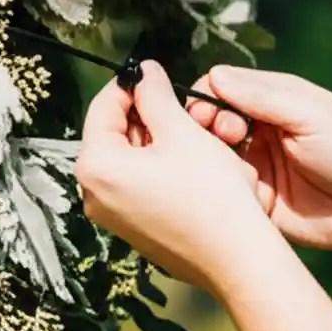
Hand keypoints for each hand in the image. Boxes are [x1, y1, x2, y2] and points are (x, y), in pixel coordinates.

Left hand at [77, 61, 279, 291]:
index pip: (102, 107)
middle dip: (144, 116)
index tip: (152, 74)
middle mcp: (92, 194)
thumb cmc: (211, 192)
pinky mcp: (132, 231)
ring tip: (190, 136)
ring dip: (154, 142)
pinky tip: (189, 166)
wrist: (239, 259)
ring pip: (126, 160)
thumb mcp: (182, 132)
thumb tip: (143, 71)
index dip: (129, 85)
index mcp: (95, 165)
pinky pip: (136, 186)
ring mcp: (110, 217)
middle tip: (178, 107)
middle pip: (112, 135)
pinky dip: (156, 169)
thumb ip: (155, 96)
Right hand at [188, 66, 331, 258]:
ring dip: (211, 155)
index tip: (206, 113)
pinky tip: (234, 189)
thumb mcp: (309, 116)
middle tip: (224, 135)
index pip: (222, 87)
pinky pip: (224, 189)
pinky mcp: (255, 198)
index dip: (207, 97)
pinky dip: (221, 186)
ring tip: (230, 162)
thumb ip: (262, 97)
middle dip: (205, 124)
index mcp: (272, 101)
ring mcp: (255, 164)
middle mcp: (259, 129)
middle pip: (210, 119)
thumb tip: (213, 75)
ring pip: (211, 153)